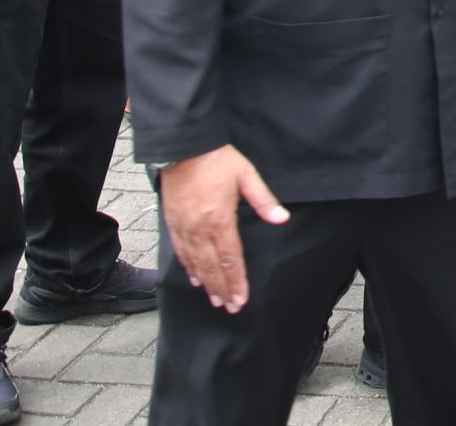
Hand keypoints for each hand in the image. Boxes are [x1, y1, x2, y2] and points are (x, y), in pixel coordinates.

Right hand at [160, 145, 289, 313]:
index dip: (236, 281)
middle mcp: (200, 228)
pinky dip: (188, 267)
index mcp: (220, 220)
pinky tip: (194, 277)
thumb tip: (281, 218)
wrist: (183, 147)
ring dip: (206, 283)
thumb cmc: (217, 159)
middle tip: (230, 307)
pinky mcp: (173, 222)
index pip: (230, 259)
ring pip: (195, 263)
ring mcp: (184, 227)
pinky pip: (180, 251)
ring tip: (214, 299)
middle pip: (212, 266)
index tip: (241, 299)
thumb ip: (264, 200)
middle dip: (222, 289)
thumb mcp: (246, 175)